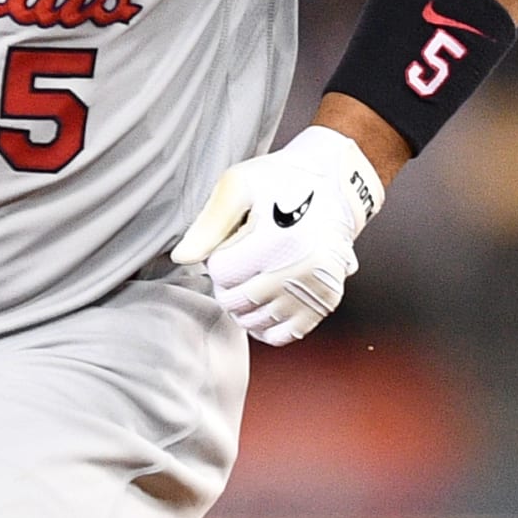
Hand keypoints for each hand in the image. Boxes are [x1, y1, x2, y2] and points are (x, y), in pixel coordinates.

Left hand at [172, 124, 384, 343]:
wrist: (335, 185)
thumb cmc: (281, 182)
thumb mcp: (240, 185)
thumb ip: (209, 223)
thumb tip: (182, 258)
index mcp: (279, 241)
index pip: (221, 272)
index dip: (218, 256)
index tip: (232, 240)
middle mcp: (301, 270)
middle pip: (234, 302)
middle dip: (227, 283)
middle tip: (240, 258)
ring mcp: (315, 290)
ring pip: (253, 322)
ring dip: (243, 305)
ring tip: (254, 275)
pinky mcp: (326, 301)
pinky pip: (282, 335)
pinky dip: (266, 324)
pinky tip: (264, 300)